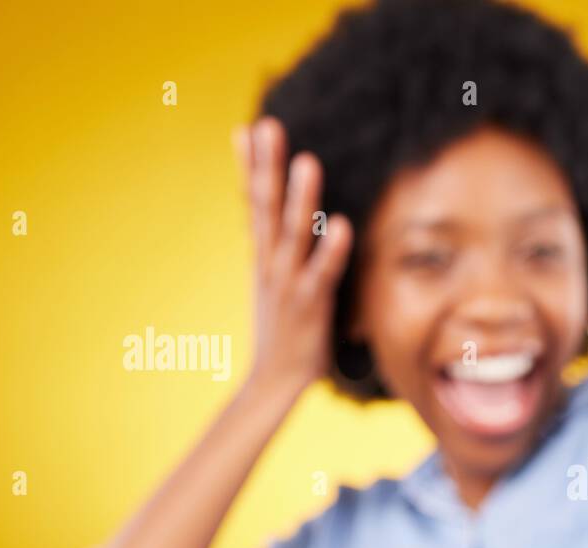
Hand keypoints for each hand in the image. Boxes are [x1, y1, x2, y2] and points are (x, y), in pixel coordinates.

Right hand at [232, 117, 353, 394]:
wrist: (272, 382)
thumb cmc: (282, 331)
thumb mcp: (273, 284)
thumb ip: (276, 254)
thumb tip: (275, 227)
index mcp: (262, 256)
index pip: (252, 203)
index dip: (249, 166)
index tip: (246, 128)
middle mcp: (270, 263)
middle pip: (264, 206)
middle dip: (265, 165)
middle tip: (268, 125)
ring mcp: (288, 283)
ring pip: (292, 233)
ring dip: (300, 197)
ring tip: (308, 161)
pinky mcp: (310, 305)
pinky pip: (322, 272)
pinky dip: (331, 249)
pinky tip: (341, 224)